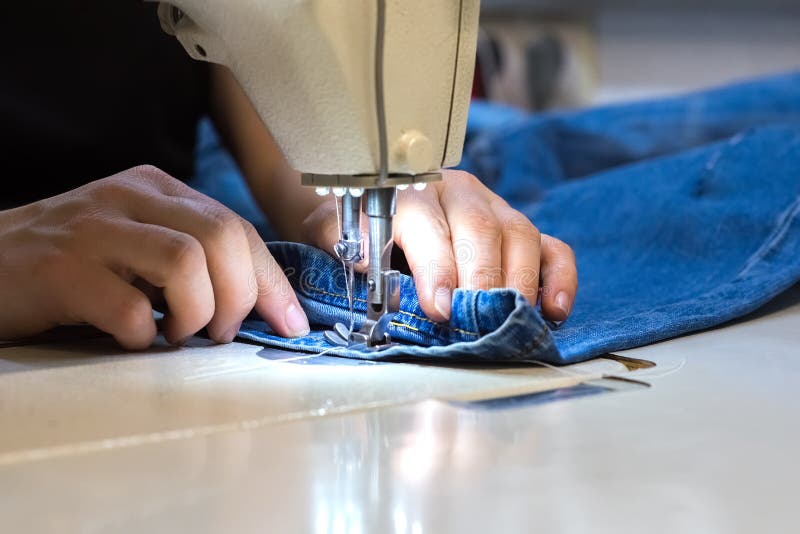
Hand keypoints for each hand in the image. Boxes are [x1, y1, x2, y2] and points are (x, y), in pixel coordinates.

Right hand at [0, 165, 308, 348]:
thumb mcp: (137, 241)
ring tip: (177, 335)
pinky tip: (134, 340)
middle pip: (222, 237)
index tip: (292, 322)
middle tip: (221, 332)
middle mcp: (129, 199)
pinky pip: (130, 307)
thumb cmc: (73, 263)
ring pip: (186, 262)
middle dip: (241, 296)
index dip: (273, 280)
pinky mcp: (61, 270)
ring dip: (198, 313)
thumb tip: (261, 302)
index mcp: (155, 189)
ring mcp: (93, 231)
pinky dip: (144, 335)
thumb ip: (192, 256)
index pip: (236, 227)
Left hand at [303, 170, 577, 322]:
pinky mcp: (518, 228)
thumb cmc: (354, 225)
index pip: (429, 224)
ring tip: (511, 322)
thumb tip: (358, 259)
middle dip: (481, 279)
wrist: (372, 204)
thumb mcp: (331, 228)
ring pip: (520, 234)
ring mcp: (494, 207)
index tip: (439, 307)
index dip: (436, 266)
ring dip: (519, 282)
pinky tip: (554, 310)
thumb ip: (341, 239)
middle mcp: (457, 192)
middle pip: (481, 228)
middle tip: (476, 323)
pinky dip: (558, 277)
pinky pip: (551, 246)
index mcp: (410, 191)